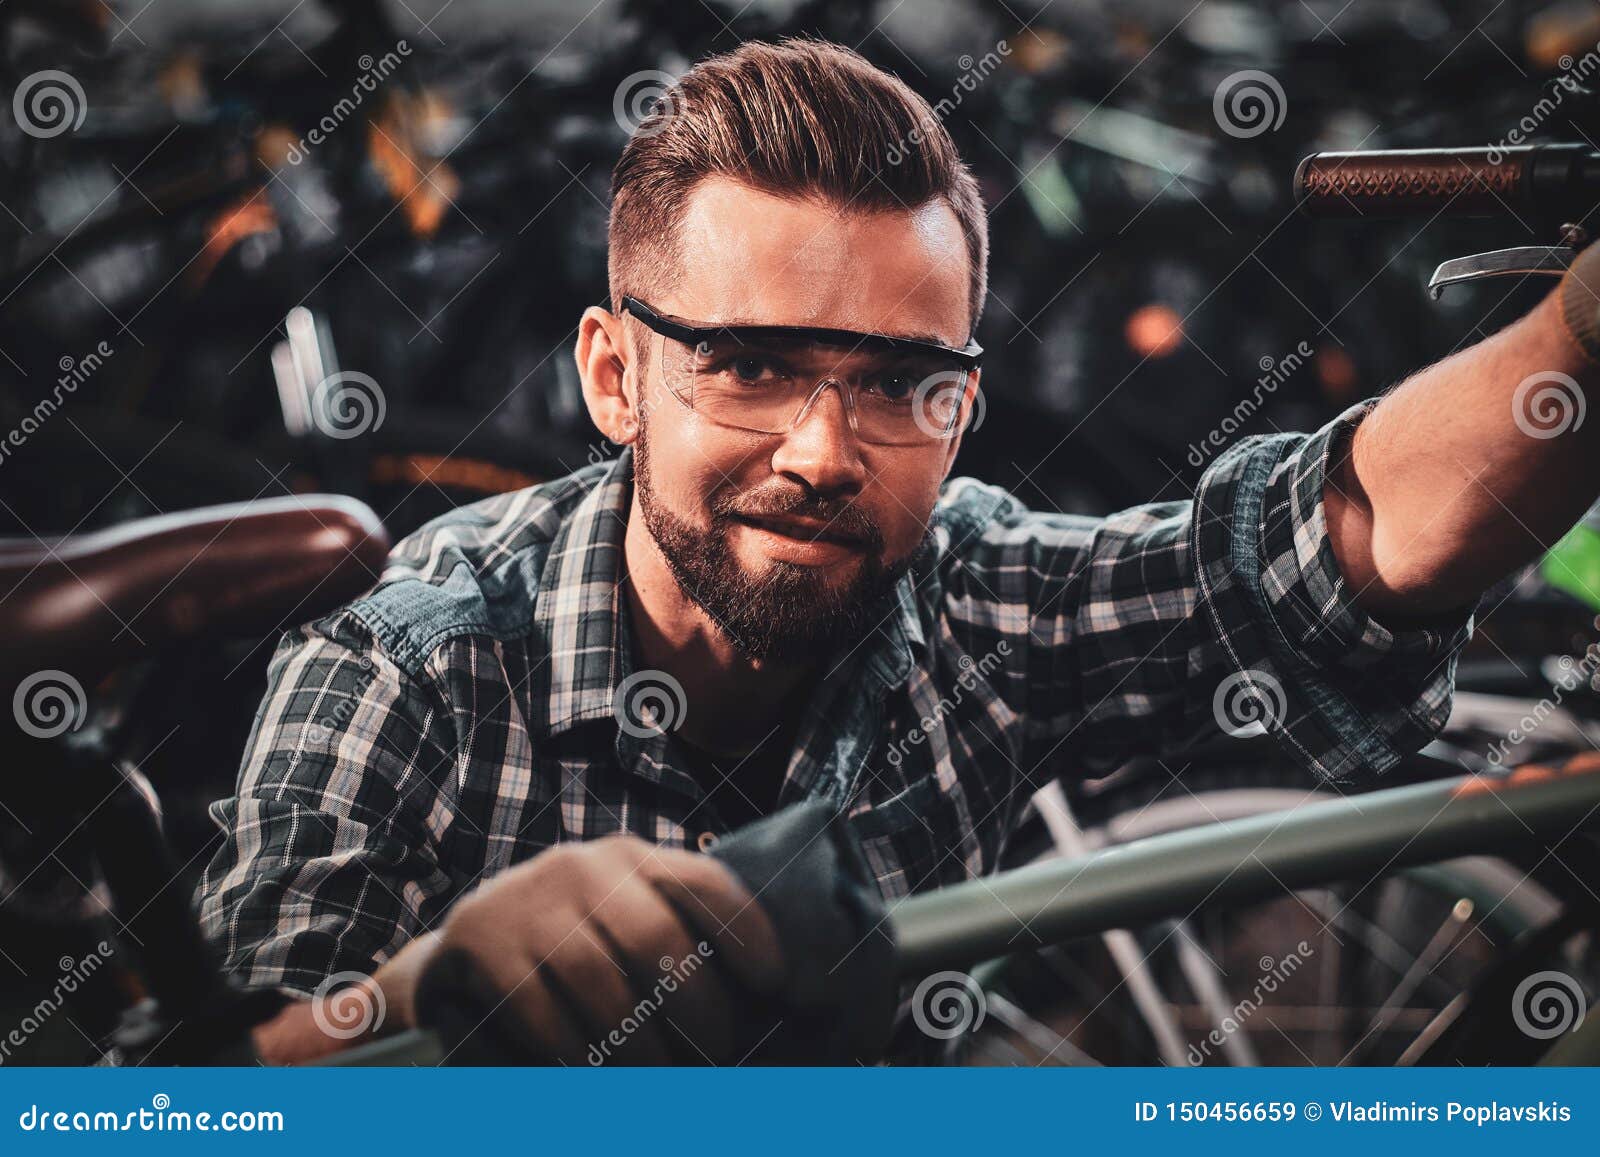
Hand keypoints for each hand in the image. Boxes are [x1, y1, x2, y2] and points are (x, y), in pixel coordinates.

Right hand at [420, 834, 784, 1063]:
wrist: (464, 944)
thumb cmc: (572, 939)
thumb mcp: (623, 914)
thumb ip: (678, 933)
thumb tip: (763, 998)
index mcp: (632, 858)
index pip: (702, 883)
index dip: (747, 932)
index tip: (776, 984)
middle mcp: (585, 868)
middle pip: (656, 939)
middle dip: (697, 1007)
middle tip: (719, 1053)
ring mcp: (531, 902)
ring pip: (601, 982)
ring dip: (640, 1045)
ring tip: (664, 1080)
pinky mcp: (486, 942)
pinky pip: (542, 1011)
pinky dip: (577, 1054)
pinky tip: (597, 1076)